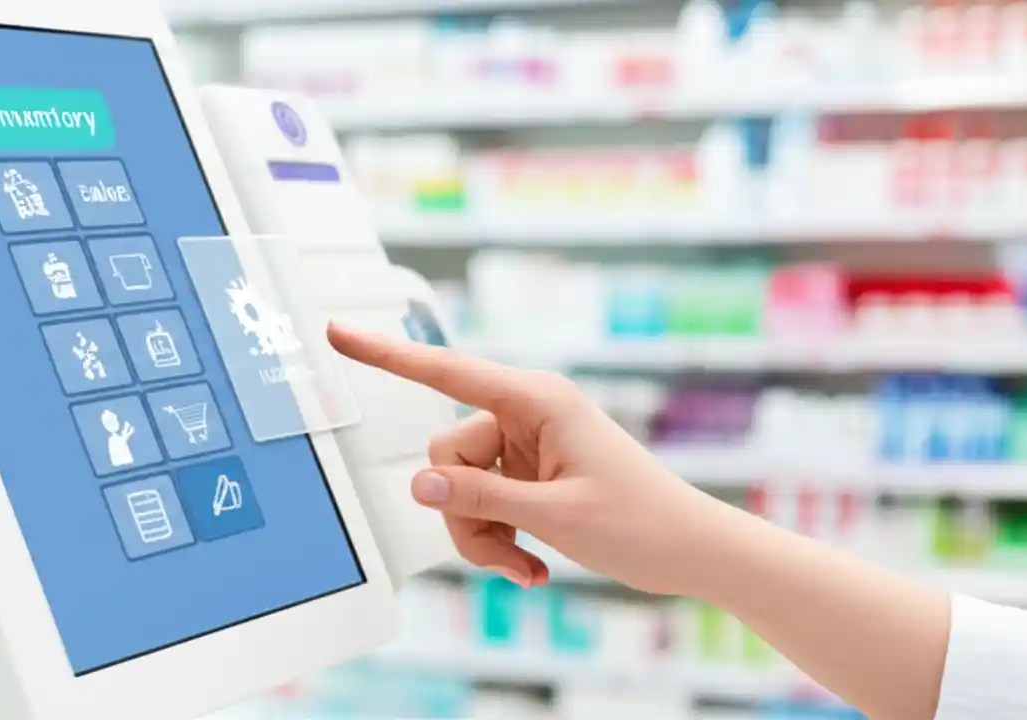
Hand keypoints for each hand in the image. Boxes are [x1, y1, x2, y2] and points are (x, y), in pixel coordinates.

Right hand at [328, 324, 730, 594]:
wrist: (688, 550)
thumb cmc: (640, 523)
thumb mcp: (553, 514)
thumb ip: (479, 497)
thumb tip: (418, 483)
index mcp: (536, 399)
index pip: (445, 371)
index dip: (386, 354)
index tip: (338, 331)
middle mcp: (525, 413)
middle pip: (447, 453)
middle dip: (463, 511)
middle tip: (503, 551)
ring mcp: (524, 444)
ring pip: (458, 485)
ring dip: (482, 534)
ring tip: (525, 564)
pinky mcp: (525, 472)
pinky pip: (481, 501)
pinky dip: (497, 537)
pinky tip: (531, 565)